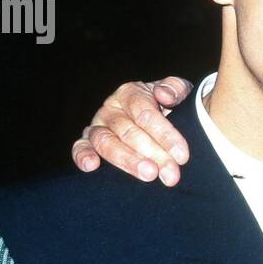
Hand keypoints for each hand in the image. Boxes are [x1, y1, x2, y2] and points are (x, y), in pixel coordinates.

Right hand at [71, 77, 193, 184]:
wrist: (161, 117)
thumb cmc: (171, 106)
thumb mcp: (179, 93)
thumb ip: (176, 89)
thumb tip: (164, 95)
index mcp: (131, 93)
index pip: (145, 113)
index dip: (165, 134)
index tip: (182, 156)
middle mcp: (111, 108)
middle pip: (128, 131)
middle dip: (152, 153)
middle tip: (170, 173)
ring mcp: (97, 125)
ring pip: (105, 141)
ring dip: (127, 160)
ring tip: (148, 174)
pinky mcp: (87, 142)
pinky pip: (80, 147)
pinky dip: (82, 155)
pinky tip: (91, 167)